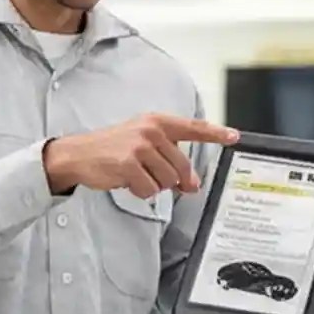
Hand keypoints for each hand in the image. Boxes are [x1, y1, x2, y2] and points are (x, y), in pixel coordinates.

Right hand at [43, 113, 239, 197]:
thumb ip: (170, 160)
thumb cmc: (114, 150)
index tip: (234, 137)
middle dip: (172, 180)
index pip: (193, 127)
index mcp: (158, 122)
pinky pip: (149, 190)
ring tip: (134, 174)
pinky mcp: (128, 164)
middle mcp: (151, 131)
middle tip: (153, 177)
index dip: (215, 133)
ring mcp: (139, 146)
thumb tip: (191, 185)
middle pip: (182, 167)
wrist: (80, 154)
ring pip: (167, 181)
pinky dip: (139, 191)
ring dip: (152, 185)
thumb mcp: (144, 146)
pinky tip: (125, 180)